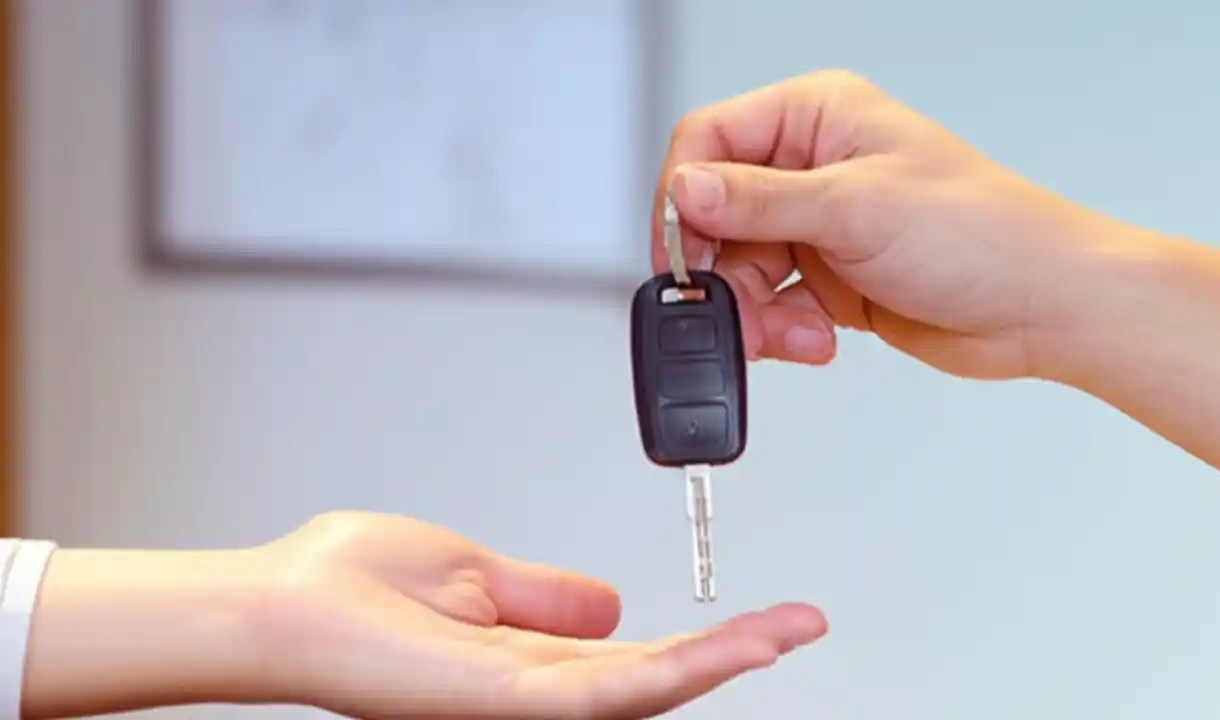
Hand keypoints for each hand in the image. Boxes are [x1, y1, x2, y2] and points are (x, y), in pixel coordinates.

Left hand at [23, 511, 825, 718]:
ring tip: (788, 633)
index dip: (699, 639)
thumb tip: (610, 601)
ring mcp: (522, 698)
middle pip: (653, 677)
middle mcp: (532, 685)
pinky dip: (675, 670)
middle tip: (801, 624)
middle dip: (734, 652)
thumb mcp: (473, 570)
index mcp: (524, 651)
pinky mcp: (509, 699)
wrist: (282, 606)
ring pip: (646, 688)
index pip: (631, 653)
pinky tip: (725, 650)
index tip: (757, 613)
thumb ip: (546, 592)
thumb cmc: (347, 587)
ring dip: (724, 661)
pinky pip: (608, 689)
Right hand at [653, 69, 1113, 378]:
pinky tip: (814, 338)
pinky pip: (768, 305)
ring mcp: (818, 225)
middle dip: (722, 272)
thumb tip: (684, 190)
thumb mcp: (857, 208)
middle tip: (737, 309)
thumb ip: (759, 201)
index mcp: (816, 116)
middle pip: (714, 215)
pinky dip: (780, 330)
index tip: (683, 253)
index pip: (708, 139)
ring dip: (753, 311)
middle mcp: (810, 166)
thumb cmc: (984, 233)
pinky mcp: (827, 278)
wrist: (1041, 307)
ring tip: (790, 331)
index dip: (683, 197)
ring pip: (736, 268)